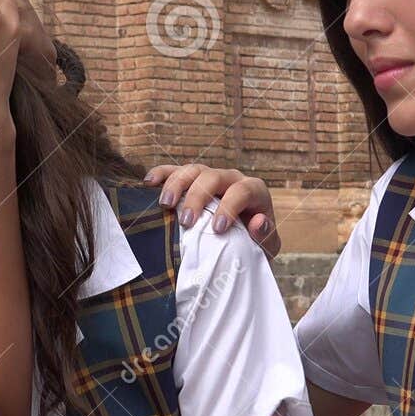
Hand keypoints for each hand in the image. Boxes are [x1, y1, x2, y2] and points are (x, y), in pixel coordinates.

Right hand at [143, 164, 281, 257]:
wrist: (240, 241)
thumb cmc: (253, 244)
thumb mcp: (265, 245)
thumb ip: (264, 234)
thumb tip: (257, 221)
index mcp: (254, 191)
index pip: (243, 192)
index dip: (230, 208)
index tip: (217, 229)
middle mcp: (232, 178)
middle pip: (213, 177)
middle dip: (198, 197)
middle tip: (186, 221)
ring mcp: (210, 176)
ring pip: (193, 170)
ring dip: (177, 184)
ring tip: (165, 204)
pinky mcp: (192, 179)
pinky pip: (175, 170)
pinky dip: (162, 173)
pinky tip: (149, 183)